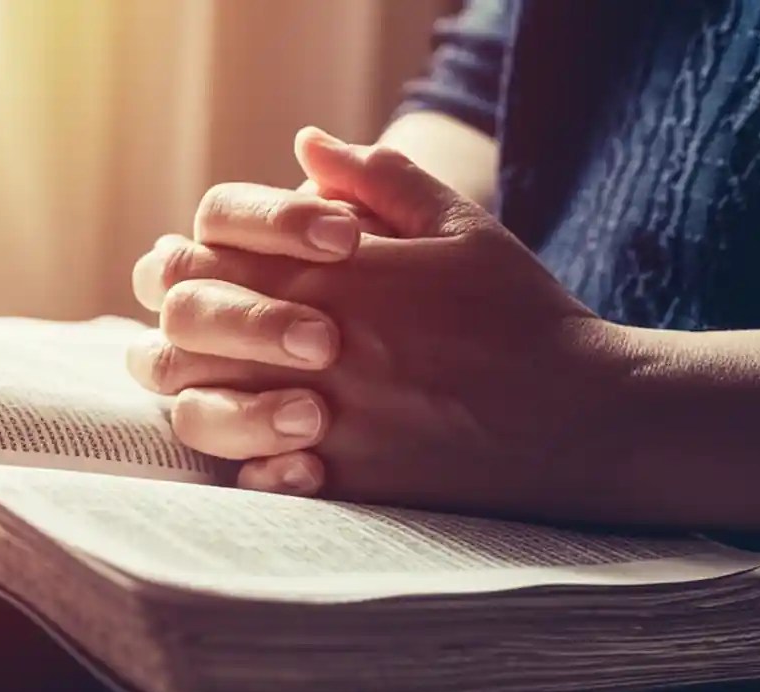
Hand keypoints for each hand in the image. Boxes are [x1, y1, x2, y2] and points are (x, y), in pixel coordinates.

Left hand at [129, 128, 638, 522]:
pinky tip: (268, 448)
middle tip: (198, 321)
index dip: (198, 248)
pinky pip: (252, 475)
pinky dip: (245, 461)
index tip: (216, 261)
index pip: (212, 243)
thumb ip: (377, 177)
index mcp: (336, 274)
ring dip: (194, 388)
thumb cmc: (520, 313)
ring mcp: (325, 416)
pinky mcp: (345, 481)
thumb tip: (306, 142)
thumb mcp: (459, 224)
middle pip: (183, 319)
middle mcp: (315, 343)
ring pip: (198, 402)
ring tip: (216, 384)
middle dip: (177, 313)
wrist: (581, 415)